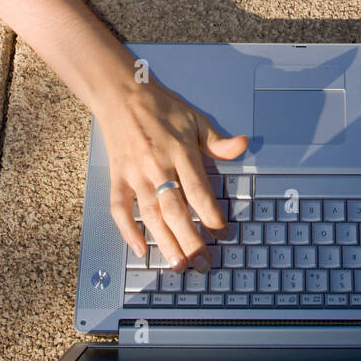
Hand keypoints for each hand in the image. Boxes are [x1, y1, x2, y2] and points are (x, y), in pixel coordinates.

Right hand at [97, 77, 248, 272]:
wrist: (121, 95)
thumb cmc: (160, 108)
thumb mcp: (195, 119)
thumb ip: (217, 141)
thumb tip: (242, 146)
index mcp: (180, 152)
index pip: (199, 192)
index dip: (212, 216)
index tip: (222, 234)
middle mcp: (157, 166)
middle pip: (176, 210)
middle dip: (191, 241)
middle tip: (203, 263)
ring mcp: (135, 174)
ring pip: (151, 215)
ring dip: (165, 242)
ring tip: (178, 265)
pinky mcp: (117, 178)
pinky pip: (120, 209)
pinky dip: (128, 231)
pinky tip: (141, 249)